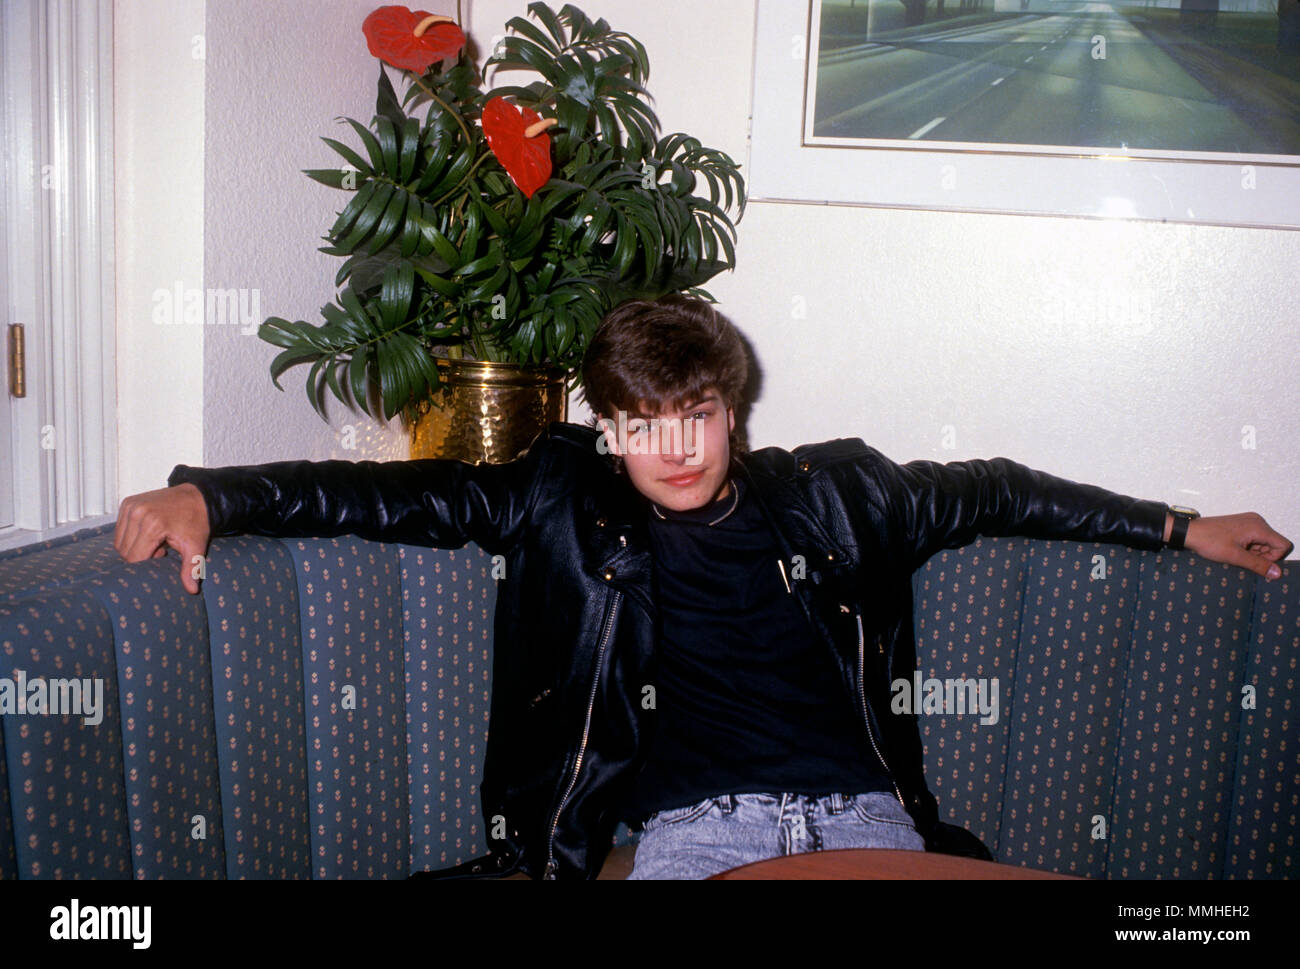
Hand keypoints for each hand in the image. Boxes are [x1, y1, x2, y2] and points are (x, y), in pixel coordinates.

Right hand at [114, 483, 211, 594]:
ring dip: (134, 545)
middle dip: (141, 554)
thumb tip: (192, 590)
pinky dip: (130, 535)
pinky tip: (149, 531)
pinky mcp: (127, 503)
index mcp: (152, 525)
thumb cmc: (196, 521)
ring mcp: (130, 506)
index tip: (163, 554)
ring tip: (155, 539)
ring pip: (119, 541)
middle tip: (160, 547)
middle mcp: (137, 513)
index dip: (147, 562)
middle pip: (124, 551)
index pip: (134, 558)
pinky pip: (119, 529)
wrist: (197, 496)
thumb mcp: (196, 546)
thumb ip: (191, 568)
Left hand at [1173, 512, 1292, 580]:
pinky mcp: (1242, 524)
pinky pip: (1255, 538)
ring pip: (1264, 542)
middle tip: (1241, 556)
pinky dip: (1248, 547)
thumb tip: (1277, 573)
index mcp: (1258, 526)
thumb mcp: (1235, 557)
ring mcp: (1249, 521)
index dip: (1273, 558)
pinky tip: (1234, 548)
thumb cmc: (1209, 541)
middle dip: (1261, 555)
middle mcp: (1257, 521)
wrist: (1190, 532)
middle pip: (1274, 544)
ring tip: (1235, 552)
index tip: (1254, 561)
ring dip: (1253, 552)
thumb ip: (1258, 565)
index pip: (1283, 545)